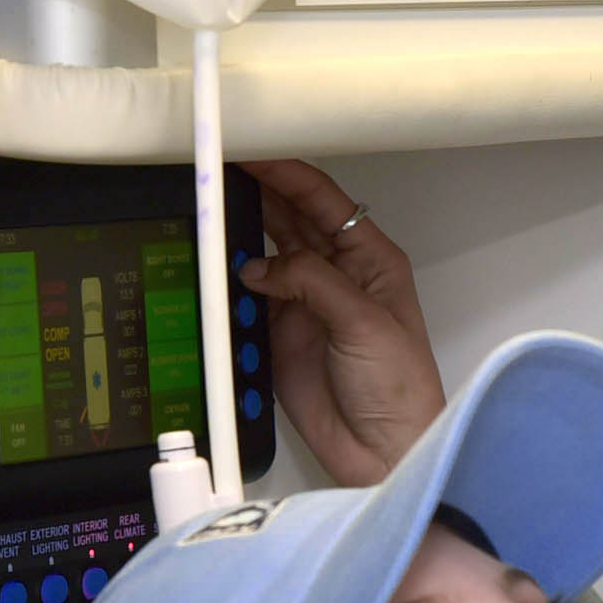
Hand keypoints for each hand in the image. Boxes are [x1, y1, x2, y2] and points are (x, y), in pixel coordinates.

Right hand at [238, 158, 446, 485]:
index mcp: (370, 260)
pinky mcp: (278, 332)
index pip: (323, 199)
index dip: (285, 171)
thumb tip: (259, 264)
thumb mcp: (364, 322)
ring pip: (263, 251)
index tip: (248, 149)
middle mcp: (337, 274)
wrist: (384, 452)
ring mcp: (304, 301)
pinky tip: (206, 262)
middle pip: (288, 216)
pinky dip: (225, 280)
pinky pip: (244, 295)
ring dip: (235, 231)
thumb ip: (312, 281)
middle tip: (212, 167)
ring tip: (201, 205)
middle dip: (253, 190)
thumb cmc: (400, 389)